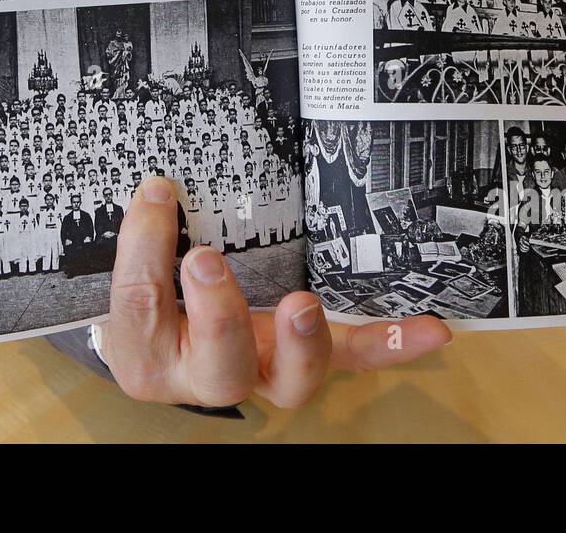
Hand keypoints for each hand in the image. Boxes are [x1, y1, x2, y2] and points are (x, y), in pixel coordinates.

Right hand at [95, 177, 451, 407]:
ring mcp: (263, 370)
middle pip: (217, 367)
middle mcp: (205, 376)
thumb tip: (160, 183)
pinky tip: (433, 332)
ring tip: (304, 304)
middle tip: (206, 260)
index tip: (157, 193)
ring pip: (289, 382)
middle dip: (216, 315)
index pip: (141, 305)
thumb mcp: (132, 266)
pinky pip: (352, 359)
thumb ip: (146, 235)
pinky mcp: (305, 359)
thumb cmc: (148, 293)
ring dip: (304, 343)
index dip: (144, 249)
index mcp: (147, 353)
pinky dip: (390, 346)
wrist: (166, 335)